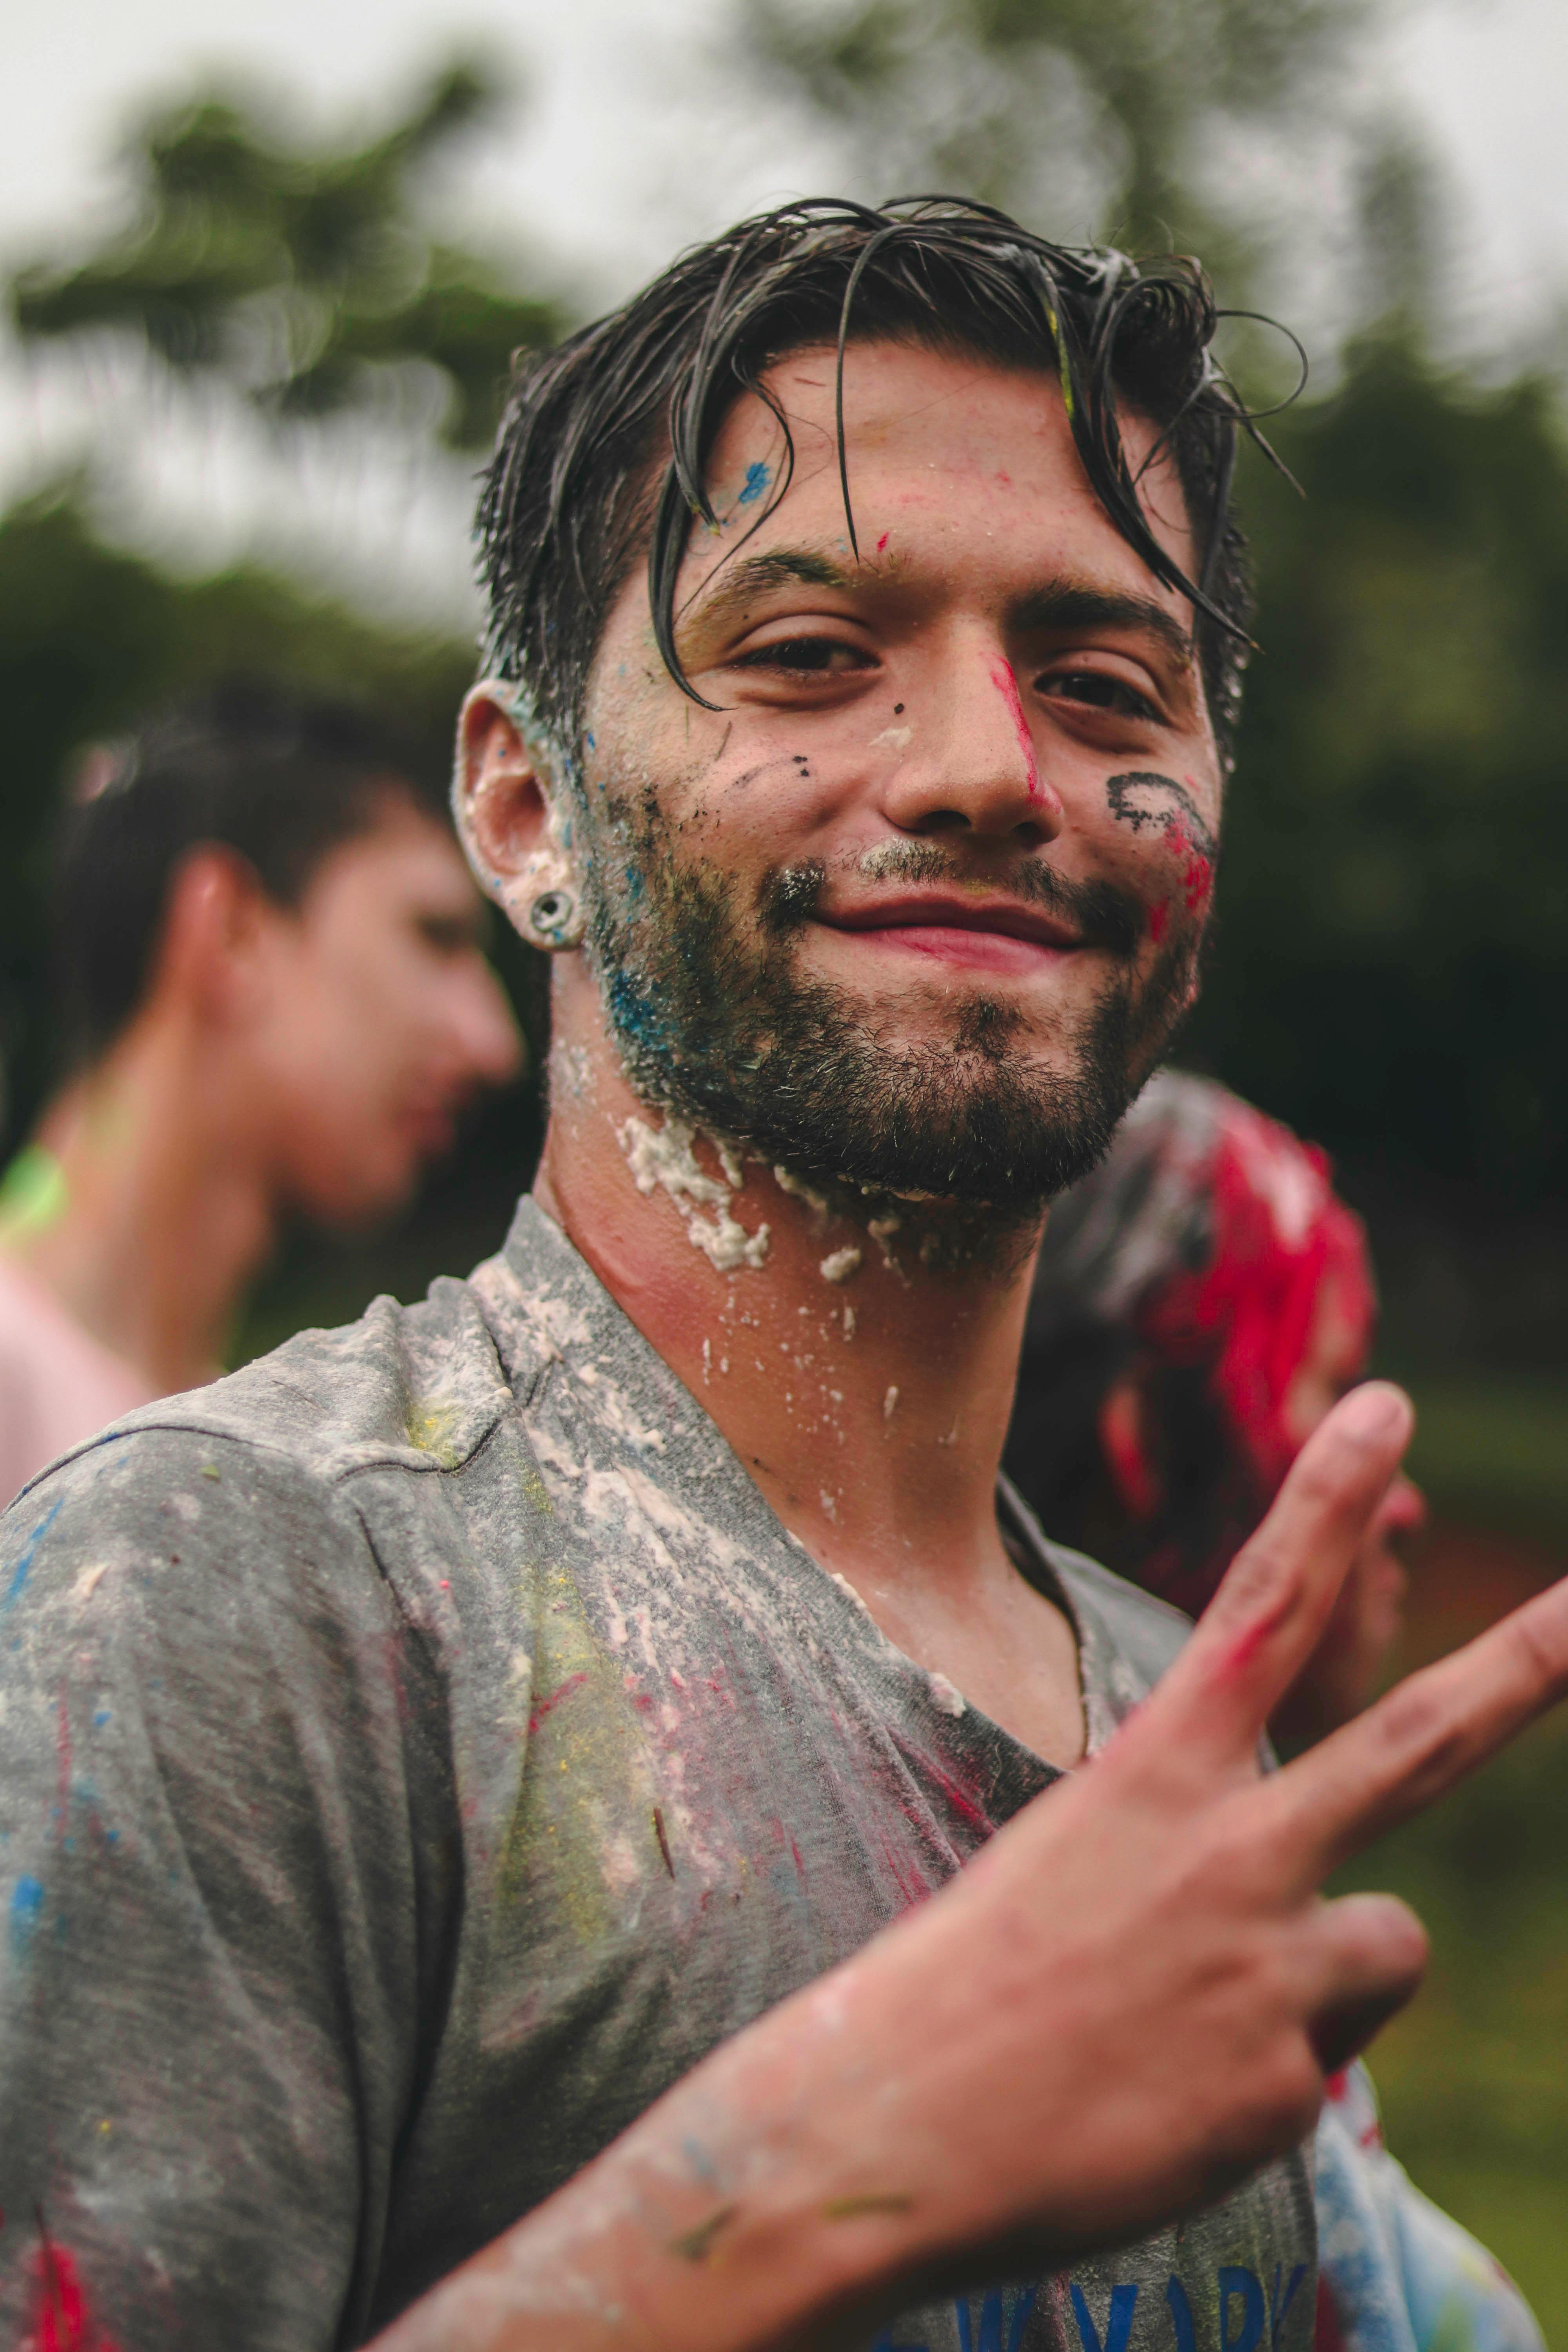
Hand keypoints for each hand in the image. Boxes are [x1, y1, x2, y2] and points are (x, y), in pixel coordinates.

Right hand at [375, 1383, 1567, 2351]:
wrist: (896, 2132)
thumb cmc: (968, 1989)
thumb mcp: (1076, 1870)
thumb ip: (1206, 1858)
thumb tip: (1329, 1908)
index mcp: (1150, 1777)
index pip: (1260, 1605)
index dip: (1327, 1500)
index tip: (1387, 1406)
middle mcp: (1227, 1853)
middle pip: (1413, 1744)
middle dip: (1520, 1667)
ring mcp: (1266, 1968)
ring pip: (1391, 1939)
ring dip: (1330, 1969)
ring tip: (1205, 2021)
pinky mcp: (1284, 2087)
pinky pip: (1326, 2059)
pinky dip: (1264, 2076)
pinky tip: (1169, 2102)